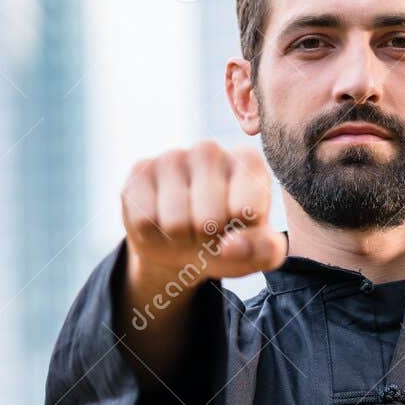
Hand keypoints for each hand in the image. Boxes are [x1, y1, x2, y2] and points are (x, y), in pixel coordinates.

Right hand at [121, 141, 286, 291]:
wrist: (184, 245)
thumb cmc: (230, 242)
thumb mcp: (259, 253)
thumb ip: (265, 250)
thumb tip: (231, 246)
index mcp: (248, 162)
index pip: (248, 211)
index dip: (242, 236)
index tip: (239, 228)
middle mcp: (210, 150)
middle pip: (208, 219)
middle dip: (207, 239)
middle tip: (207, 233)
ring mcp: (171, 156)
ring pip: (174, 221)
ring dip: (180, 238)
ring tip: (186, 229)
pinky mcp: (139, 171)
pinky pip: (144, 219)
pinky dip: (153, 234)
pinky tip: (161, 222)